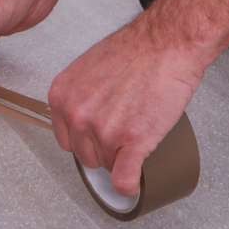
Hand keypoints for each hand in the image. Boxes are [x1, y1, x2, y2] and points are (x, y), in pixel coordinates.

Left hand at [47, 19, 207, 197]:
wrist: (166, 45)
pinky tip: (135, 179)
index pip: (67, 139)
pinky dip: (130, 183)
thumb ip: (79, 97)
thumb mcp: (88, 69)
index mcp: (62, 96)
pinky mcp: (132, 141)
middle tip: (125, 125)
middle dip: (105, 147)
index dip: (87, 137)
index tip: (101, 131)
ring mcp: (104, 130)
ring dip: (123, 156)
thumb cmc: (134, 52)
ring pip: (108, 166)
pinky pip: (124, 179)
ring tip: (138, 128)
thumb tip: (82, 120)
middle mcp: (77, 115)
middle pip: (86, 155)